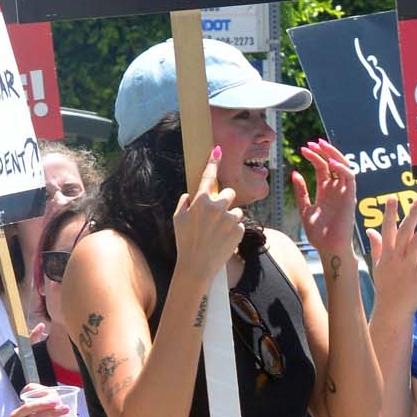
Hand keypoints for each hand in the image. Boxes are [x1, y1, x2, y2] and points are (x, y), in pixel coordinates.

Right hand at [173, 151, 245, 284]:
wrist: (196, 266)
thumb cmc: (184, 242)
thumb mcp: (177, 219)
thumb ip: (184, 203)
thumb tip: (191, 195)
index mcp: (201, 201)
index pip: (209, 176)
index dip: (213, 162)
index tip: (218, 150)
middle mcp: (217, 206)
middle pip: (229, 193)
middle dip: (224, 201)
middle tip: (215, 215)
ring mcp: (230, 218)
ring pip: (236, 210)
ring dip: (229, 217)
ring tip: (217, 232)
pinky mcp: (239, 229)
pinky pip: (238, 224)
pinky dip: (233, 230)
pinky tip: (222, 240)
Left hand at [291, 141, 357, 263]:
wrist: (328, 247)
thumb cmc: (318, 233)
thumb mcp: (305, 208)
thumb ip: (301, 192)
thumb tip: (295, 173)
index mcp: (326, 191)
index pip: (323, 167)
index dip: (314, 156)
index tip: (303, 149)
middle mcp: (336, 189)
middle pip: (334, 163)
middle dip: (324, 151)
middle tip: (313, 142)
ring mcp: (344, 192)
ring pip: (344, 166)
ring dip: (334, 154)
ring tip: (322, 146)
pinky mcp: (350, 197)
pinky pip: (350, 178)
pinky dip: (342, 168)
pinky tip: (331, 163)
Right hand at [367, 195, 416, 315]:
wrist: (392, 309)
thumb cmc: (385, 286)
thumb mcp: (378, 265)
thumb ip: (377, 246)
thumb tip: (370, 230)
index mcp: (386, 254)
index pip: (387, 229)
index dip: (390, 213)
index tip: (393, 198)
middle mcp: (396, 257)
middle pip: (404, 232)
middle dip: (411, 215)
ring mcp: (408, 266)